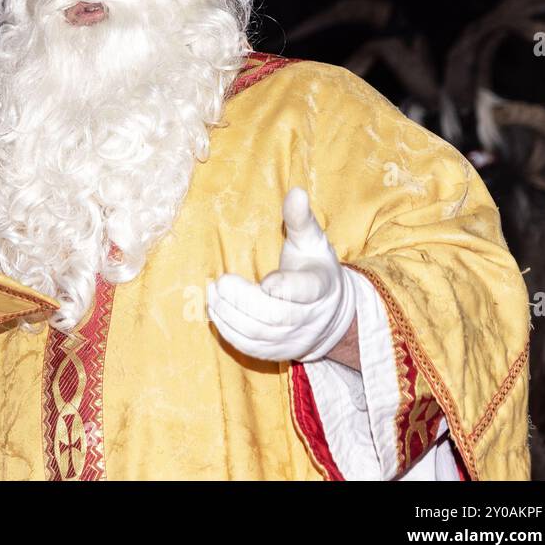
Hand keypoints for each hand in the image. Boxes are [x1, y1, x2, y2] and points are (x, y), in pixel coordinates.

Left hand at [206, 188, 355, 363]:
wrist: (331, 314)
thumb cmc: (313, 268)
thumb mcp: (312, 242)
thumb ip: (301, 220)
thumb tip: (297, 191)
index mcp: (321, 285)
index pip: (306, 289)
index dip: (287, 288)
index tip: (266, 281)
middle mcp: (311, 316)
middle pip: (276, 315)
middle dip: (244, 300)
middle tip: (221, 282)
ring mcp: (296, 338)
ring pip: (261, 334)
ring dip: (231, 315)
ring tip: (213, 294)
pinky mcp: (280, 352)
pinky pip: (252, 348)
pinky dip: (230, 332)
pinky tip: (216, 312)